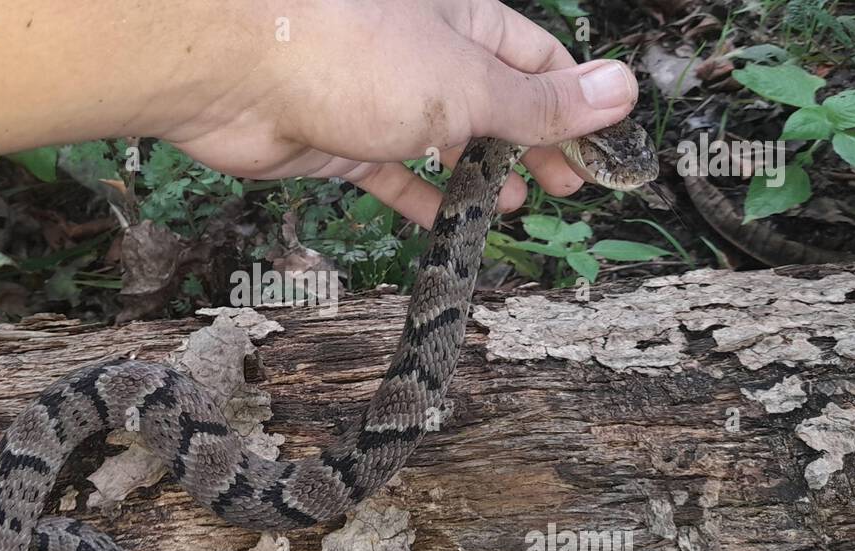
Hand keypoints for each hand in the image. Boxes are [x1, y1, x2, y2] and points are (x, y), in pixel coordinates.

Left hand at [165, 0, 638, 228]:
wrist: (234, 72)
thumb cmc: (350, 52)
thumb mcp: (465, 83)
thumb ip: (537, 101)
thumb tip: (620, 90)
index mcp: (465, 23)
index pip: (540, 63)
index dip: (577, 105)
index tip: (604, 152)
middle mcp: (425, 56)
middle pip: (495, 102)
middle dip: (534, 143)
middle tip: (568, 187)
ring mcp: (380, 101)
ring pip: (444, 141)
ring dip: (480, 172)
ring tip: (513, 205)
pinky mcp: (340, 143)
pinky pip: (392, 176)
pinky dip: (422, 198)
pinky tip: (448, 224)